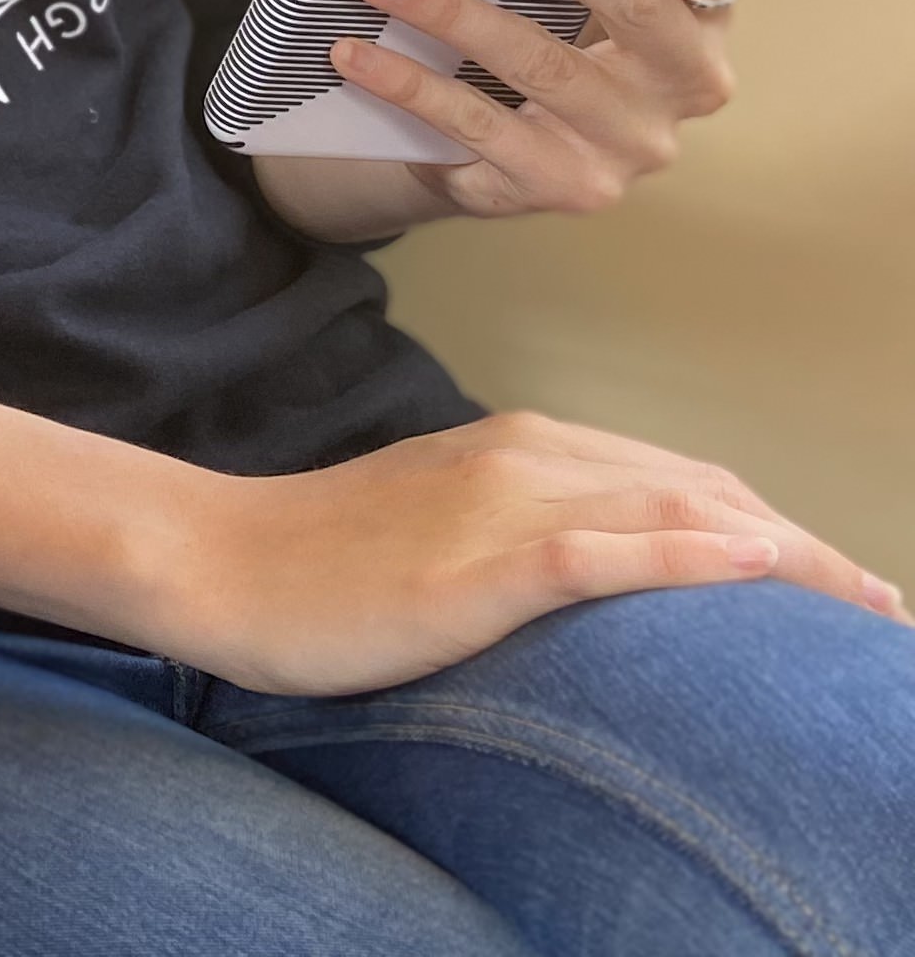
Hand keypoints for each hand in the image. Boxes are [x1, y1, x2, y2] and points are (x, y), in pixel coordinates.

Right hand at [144, 410, 904, 696]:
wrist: (216, 560)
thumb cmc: (318, 559)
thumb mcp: (438, 530)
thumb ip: (525, 531)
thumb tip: (602, 567)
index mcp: (520, 450)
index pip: (686, 485)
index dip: (779, 532)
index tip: (845, 589)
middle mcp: (526, 459)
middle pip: (705, 497)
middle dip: (810, 554)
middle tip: (884, 614)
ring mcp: (500, 505)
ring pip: (673, 515)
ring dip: (785, 558)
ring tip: (864, 608)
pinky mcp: (475, 562)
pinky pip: (598, 550)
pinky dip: (682, 555)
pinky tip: (748, 567)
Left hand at [275, 0, 742, 238]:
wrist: (519, 150)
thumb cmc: (555, 32)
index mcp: (702, 11)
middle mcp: (688, 82)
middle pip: (635, 6)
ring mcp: (633, 142)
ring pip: (541, 65)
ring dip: (450, 11)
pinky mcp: (568, 185)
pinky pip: (479, 126)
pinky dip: (411, 85)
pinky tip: (357, 53)